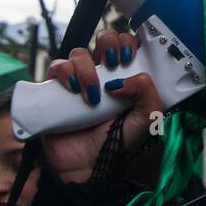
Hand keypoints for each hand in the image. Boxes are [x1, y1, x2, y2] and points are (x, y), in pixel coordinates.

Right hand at [41, 29, 165, 183]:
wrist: (86, 167)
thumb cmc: (116, 144)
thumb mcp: (145, 122)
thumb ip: (149, 96)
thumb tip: (126, 78)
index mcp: (125, 78)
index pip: (127, 45)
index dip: (129, 42)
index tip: (129, 57)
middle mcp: (102, 74)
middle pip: (103, 39)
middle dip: (109, 43)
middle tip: (113, 62)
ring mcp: (78, 80)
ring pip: (80, 52)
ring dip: (87, 68)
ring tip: (93, 94)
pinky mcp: (56, 88)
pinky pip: (57, 67)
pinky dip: (66, 73)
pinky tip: (73, 89)